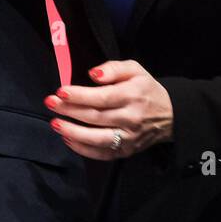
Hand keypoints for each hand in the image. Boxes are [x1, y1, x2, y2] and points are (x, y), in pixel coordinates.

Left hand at [44, 60, 173, 159]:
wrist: (170, 115)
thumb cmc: (146, 89)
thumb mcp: (135, 70)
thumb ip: (114, 68)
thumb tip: (94, 74)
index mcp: (133, 95)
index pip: (102, 97)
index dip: (80, 95)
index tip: (60, 91)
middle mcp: (130, 118)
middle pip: (95, 117)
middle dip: (69, 110)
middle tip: (50, 103)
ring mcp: (128, 138)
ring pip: (97, 138)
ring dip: (73, 132)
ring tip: (55, 124)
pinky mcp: (126, 151)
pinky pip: (101, 153)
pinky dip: (82, 149)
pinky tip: (68, 138)